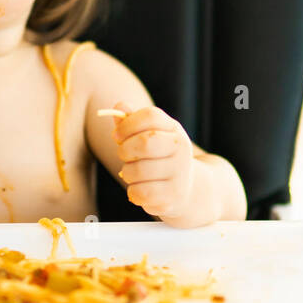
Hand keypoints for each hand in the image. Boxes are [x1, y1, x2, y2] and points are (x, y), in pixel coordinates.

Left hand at [109, 101, 197, 219]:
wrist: (186, 189)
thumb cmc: (159, 157)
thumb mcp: (148, 136)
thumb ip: (131, 122)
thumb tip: (119, 106)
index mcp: (173, 129)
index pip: (150, 116)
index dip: (127, 125)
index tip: (116, 136)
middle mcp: (181, 148)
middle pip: (144, 142)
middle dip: (125, 150)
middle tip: (124, 156)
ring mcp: (179, 173)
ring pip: (137, 170)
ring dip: (126, 173)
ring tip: (133, 174)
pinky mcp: (173, 196)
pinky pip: (139, 192)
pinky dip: (133, 192)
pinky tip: (139, 189)